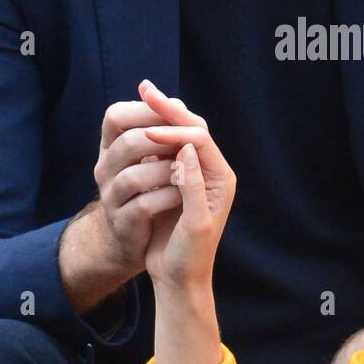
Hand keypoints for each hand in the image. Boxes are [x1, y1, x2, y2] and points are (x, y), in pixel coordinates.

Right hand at [89, 80, 192, 276]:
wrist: (140, 240)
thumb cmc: (154, 188)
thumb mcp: (155, 157)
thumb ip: (164, 130)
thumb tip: (176, 102)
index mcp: (110, 147)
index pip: (115, 115)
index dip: (146, 109)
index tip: (175, 111)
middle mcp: (104, 169)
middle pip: (129, 143)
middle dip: (165, 141)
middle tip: (188, 145)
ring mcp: (110, 198)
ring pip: (134, 176)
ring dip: (169, 171)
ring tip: (188, 172)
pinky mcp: (123, 223)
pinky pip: (143, 206)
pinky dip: (168, 197)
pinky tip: (183, 196)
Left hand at [139, 86, 235, 290]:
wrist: (175, 274)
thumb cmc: (168, 230)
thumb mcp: (162, 186)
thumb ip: (163, 160)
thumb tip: (149, 127)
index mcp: (208, 167)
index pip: (191, 126)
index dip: (168, 106)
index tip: (145, 88)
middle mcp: (218, 177)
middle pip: (199, 131)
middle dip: (171, 111)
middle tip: (147, 92)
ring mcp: (214, 196)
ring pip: (202, 151)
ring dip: (175, 136)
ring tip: (149, 127)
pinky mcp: (204, 218)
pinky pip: (196, 186)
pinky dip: (185, 167)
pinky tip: (168, 154)